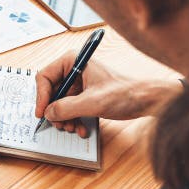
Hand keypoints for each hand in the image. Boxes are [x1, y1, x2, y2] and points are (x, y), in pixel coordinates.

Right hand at [35, 52, 183, 137]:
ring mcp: (79, 82)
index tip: (42, 113)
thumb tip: (48, 113)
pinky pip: (70, 107)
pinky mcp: (85, 94)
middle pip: (51, 92)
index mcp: (74, 61)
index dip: (41, 97)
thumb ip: (66, 108)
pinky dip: (73, 119)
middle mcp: (74, 69)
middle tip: (60, 124)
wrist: (147, 100)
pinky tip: (81, 128)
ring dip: (64, 118)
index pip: (45, 77)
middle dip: (55, 111)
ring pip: (59, 102)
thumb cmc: (126, 93)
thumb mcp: (92, 102)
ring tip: (73, 128)